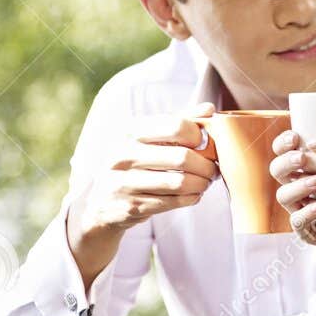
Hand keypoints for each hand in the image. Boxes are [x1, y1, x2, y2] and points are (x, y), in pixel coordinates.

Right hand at [66, 104, 218, 285]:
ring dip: (202, 183)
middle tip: (214, 169)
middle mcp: (122, 155)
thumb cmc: (135, 164)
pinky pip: (174, 202)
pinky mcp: (131, 206)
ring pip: (180, 183)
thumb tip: (209, 108)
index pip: (176, 125)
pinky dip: (192, 198)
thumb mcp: (149, 138)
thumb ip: (179, 121)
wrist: (101, 204)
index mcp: (130, 132)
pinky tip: (194, 194)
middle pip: (182, 157)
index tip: (207, 144)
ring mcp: (123, 182)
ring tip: (206, 181)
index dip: (200, 136)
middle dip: (207, 165)